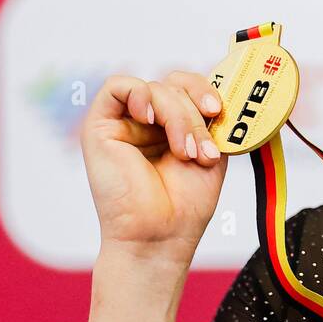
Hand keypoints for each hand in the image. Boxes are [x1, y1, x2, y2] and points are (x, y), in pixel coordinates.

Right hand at [79, 71, 228, 264]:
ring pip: (154, 88)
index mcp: (173, 126)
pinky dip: (140, 94)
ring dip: (176, 116)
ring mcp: (124, 124)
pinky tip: (149, 117)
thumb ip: (210, 118)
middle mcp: (148, 123)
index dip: (204, 90)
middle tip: (201, 149)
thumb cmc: (185, 204)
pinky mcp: (99, 128)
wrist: (160, 236)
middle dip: (194, 113)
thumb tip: (223, 87)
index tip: (218, 111)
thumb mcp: (209, 150)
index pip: (187, 86)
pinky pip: (116, 86)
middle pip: (174, 85)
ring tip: (183, 152)